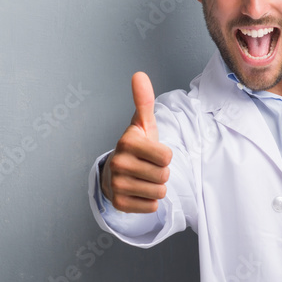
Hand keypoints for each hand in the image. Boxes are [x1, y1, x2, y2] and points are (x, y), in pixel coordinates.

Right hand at [100, 72, 172, 212]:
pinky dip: (149, 202)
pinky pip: (151, 207)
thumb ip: (144, 100)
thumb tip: (139, 74)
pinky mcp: (119, 204)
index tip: (152, 152)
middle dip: (161, 173)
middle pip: (164, 175)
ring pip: (159, 192)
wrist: (115, 174)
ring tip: (143, 179)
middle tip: (147, 168)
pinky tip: (138, 192)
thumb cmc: (136, 148)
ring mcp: (117, 185)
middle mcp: (119, 163)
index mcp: (127, 142)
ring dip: (156, 187)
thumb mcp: (142, 124)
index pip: (167, 156)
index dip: (164, 155)